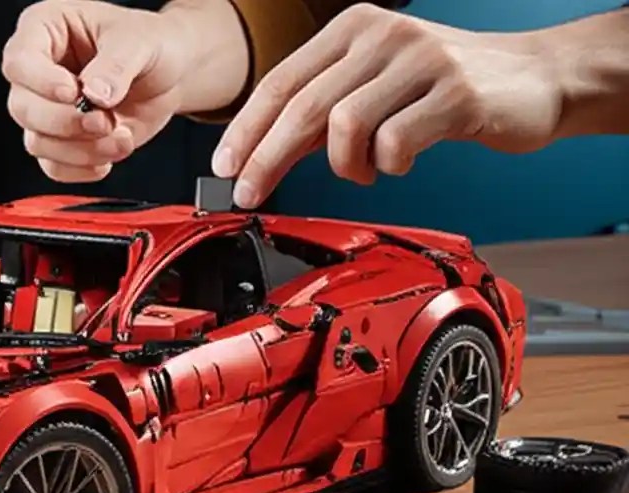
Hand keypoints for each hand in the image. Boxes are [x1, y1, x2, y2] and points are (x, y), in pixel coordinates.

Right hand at [1, 0, 245, 182]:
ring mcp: (45, 109)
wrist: (169, 74)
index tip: (75, 91)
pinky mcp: (60, 140)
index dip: (42, 82)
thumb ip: (116, 64)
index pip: (19, 61)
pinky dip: (82, 168)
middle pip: (23, 108)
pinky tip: (110, 154)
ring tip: (120, 136)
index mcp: (45, 29)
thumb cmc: (149, 43)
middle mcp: (37, 71)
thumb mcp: (140, 41)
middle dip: (66, 122)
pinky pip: (54, 166)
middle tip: (104, 120)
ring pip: (38, 142)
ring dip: (81, 150)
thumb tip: (95, 94)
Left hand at [212, 4, 562, 207]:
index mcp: (354, 29)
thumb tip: (262, 154)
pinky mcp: (456, 94)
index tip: (225, 168)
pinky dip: (387, 165)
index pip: (281, 82)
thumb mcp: (374, 86)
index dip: (246, 129)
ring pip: (344, 126)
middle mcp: (384, 35)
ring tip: (361, 171)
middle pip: (302, 106)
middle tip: (250, 193)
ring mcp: (421, 61)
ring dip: (343, 165)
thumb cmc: (448, 87)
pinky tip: (399, 162)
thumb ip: (322, 115)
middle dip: (267, 158)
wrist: (537, 78)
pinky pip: (395, 143)